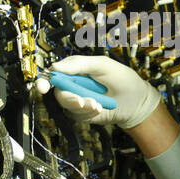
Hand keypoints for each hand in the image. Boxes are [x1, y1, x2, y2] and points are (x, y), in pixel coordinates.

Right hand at [40, 54, 159, 128]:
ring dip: (82, 105)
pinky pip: (77, 114)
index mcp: (75, 69)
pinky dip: (88, 111)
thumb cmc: (122, 79)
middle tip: (80, 101)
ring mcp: (78, 99)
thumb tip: (56, 66)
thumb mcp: (102, 65)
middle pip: (58, 91)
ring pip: (67, 104)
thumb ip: (79, 64)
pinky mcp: (83, 113)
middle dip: (69, 97)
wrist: (137, 100)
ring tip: (97, 104)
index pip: (54, 73)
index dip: (45, 80)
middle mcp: (74, 84)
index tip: (43, 87)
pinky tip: (99, 107)